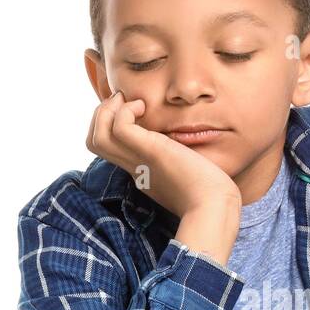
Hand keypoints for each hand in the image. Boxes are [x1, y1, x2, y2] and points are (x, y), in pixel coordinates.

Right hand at [85, 91, 240, 220]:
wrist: (215, 208)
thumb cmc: (211, 196)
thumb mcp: (190, 175)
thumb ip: (183, 163)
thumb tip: (190, 151)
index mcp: (142, 173)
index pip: (109, 149)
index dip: (110, 126)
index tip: (132, 112)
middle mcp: (135, 167)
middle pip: (94, 142)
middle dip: (101, 116)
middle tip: (124, 102)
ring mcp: (139, 160)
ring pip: (97, 137)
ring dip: (107, 111)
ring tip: (133, 102)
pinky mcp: (151, 151)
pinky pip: (119, 127)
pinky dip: (125, 111)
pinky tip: (145, 106)